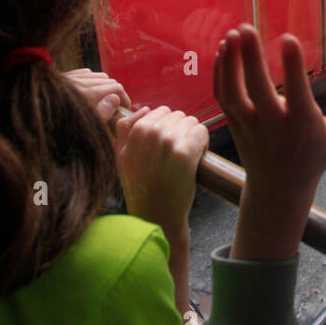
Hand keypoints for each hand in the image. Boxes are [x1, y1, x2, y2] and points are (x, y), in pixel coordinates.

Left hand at [62, 68, 130, 121]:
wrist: (29, 112)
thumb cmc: (57, 125)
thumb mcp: (83, 124)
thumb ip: (102, 112)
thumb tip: (115, 99)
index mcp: (88, 94)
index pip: (116, 88)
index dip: (125, 98)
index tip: (126, 110)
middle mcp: (81, 82)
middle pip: (109, 81)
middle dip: (115, 93)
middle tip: (116, 108)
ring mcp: (71, 78)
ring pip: (98, 76)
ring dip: (104, 86)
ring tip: (104, 100)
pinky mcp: (63, 78)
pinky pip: (85, 73)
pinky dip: (92, 80)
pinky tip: (90, 90)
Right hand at [113, 106, 208, 240]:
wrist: (155, 215)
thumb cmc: (141, 188)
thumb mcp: (122, 157)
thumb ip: (125, 129)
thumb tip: (144, 109)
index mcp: (135, 131)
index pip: (161, 111)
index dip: (168, 127)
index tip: (166, 146)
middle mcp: (150, 132)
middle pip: (178, 115)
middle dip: (180, 131)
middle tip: (176, 155)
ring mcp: (168, 141)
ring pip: (191, 122)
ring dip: (192, 137)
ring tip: (185, 158)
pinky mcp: (185, 152)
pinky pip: (202, 131)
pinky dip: (204, 143)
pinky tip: (196, 158)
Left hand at [213, 24, 325, 259]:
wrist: (279, 189)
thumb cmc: (314, 156)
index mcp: (302, 126)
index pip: (297, 94)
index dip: (293, 67)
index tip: (288, 38)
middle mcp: (273, 125)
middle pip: (258, 90)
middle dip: (251, 58)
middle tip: (247, 27)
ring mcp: (248, 126)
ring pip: (233, 93)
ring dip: (230, 63)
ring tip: (233, 33)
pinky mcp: (234, 125)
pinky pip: (222, 96)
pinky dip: (220, 73)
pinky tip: (224, 50)